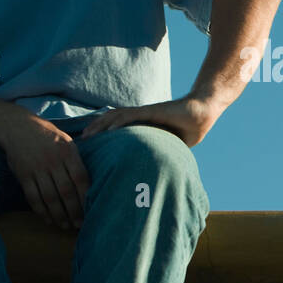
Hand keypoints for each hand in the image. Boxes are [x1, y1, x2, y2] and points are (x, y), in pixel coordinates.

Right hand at [0, 116, 89, 229]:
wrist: (18, 127)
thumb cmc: (47, 136)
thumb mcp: (66, 141)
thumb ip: (76, 160)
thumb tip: (90, 183)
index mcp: (68, 152)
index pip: (81, 179)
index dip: (85, 198)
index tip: (90, 212)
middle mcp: (53, 160)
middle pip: (66, 191)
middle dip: (74, 211)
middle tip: (78, 225)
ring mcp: (37, 168)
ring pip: (50, 197)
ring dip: (58, 215)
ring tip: (65, 226)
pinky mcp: (23, 174)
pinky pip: (33, 197)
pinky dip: (41, 211)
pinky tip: (48, 219)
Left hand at [77, 96, 221, 147]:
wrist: (202, 112)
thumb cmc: (189, 128)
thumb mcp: (170, 145)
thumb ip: (160, 152)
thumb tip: (155, 171)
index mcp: (142, 124)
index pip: (117, 128)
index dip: (102, 134)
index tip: (91, 147)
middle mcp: (139, 116)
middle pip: (110, 120)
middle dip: (94, 130)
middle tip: (80, 142)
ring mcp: (144, 112)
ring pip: (115, 116)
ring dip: (100, 125)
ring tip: (87, 135)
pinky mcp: (151, 111)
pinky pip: (130, 116)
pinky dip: (117, 123)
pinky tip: (107, 131)